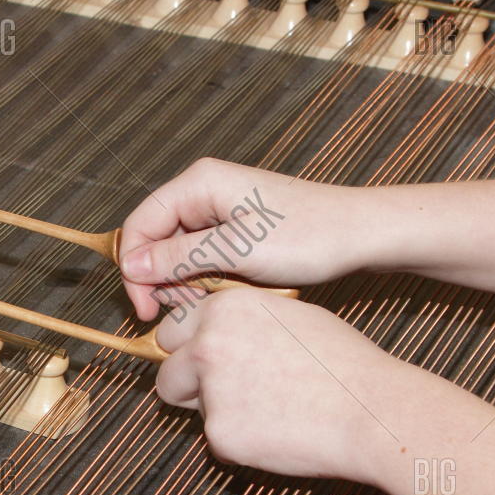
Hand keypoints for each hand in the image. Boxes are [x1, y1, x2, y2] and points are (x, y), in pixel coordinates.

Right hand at [120, 158, 364, 320]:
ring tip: (210, 303)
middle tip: (181, 312)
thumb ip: (180, 257)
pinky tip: (225, 295)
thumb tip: (133, 265)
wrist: (361, 234)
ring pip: (179, 252)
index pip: (141, 224)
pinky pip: (203, 255)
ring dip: (186, 283)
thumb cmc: (310, 235)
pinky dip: (207, 279)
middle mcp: (205, 189)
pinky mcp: (236, 226)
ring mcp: (220, 208)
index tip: (144, 308)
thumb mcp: (238, 251)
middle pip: (156, 239)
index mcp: (200, 183)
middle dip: (162, 279)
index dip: (135, 269)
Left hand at [153, 287, 408, 483]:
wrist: (368, 409)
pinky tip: (277, 430)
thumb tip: (214, 333)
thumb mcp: (288, 316)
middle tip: (222, 393)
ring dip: (215, 412)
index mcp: (223, 310)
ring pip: (191, 408)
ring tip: (267, 409)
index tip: (197, 362)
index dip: (186, 349)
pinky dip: (239, 441)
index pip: (171, 330)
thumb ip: (241, 323)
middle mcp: (207, 345)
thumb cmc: (341, 363)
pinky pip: (216, 440)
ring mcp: (210, 391)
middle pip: (167, 373)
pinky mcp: (219, 434)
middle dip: (186, 385)